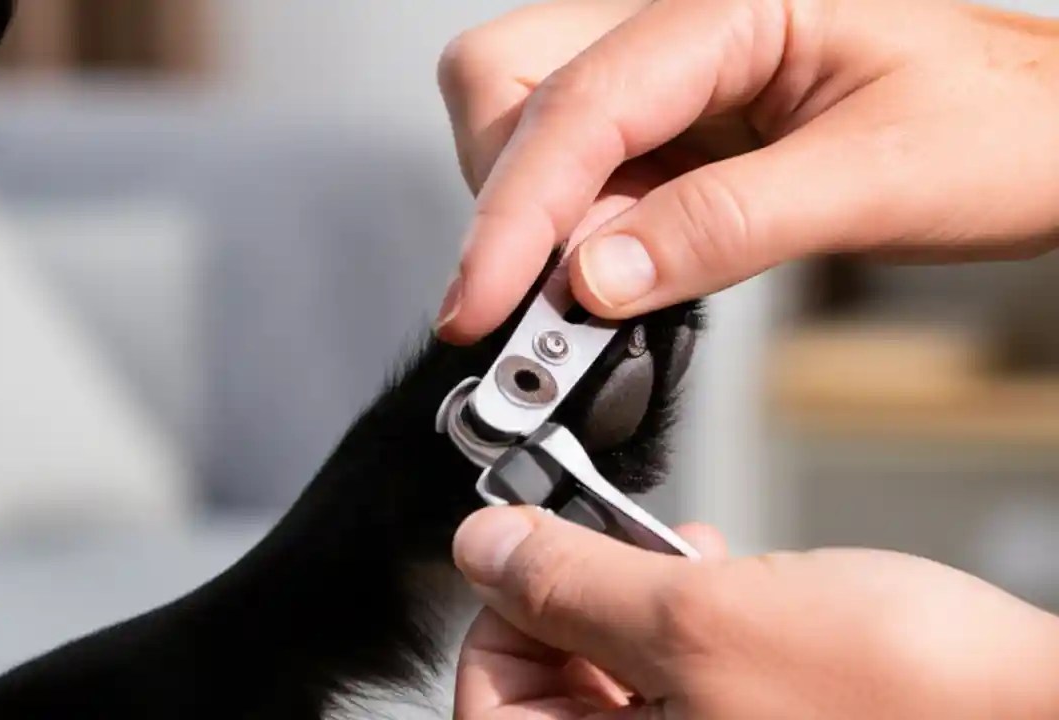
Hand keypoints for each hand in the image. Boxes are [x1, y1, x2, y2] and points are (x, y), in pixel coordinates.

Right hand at [434, 0, 1058, 343]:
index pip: (577, 101)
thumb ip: (722, 227)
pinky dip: (581, 235)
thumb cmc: (1006, 125)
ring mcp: (673, 70)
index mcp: (729, 1)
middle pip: (510, 81)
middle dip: (506, 195)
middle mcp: (682, 22)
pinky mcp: (678, 121)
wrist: (1056, 133)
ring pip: (530, 127)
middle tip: (540, 296)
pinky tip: (632, 270)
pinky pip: (586, 171)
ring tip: (609, 291)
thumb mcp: (874, 179)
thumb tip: (594, 282)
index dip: (517, 213)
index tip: (481, 308)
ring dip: (541, 223)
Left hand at [451, 507, 1058, 718]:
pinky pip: (693, 699)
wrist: (1051, 715)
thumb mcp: (703, 618)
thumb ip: (572, 584)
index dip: (499, 625)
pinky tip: (740, 593)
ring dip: (644, 613)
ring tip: (696, 562)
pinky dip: (699, 639)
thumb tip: (485, 550)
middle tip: (620, 552)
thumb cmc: (907, 698)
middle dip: (580, 611)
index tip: (532, 561)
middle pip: (556, 703)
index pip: (490, 713)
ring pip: (625, 692)